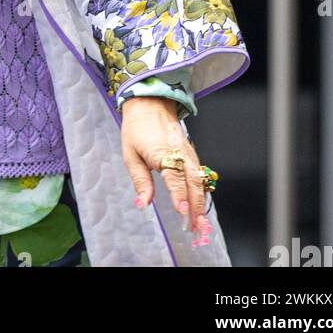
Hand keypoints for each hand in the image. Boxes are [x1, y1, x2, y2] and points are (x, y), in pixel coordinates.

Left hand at [120, 96, 212, 245]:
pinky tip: (200, 205)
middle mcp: (180, 153)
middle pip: (192, 183)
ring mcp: (188, 153)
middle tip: (194, 228)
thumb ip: (140, 180)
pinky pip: (200, 175)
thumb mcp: (130, 154)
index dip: (179, 195)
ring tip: (199, 223)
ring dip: (201, 202)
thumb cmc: (137, 129)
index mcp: (162, 153)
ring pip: (200, 180)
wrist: (150, 104)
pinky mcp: (192, 154)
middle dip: (195, 207)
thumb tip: (143, 203)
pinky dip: (202, 192)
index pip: (174, 177)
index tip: (182, 211)